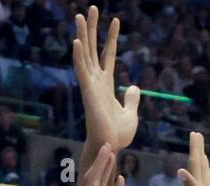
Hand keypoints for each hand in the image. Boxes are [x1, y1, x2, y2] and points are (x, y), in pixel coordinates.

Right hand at [73, 7, 138, 154]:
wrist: (110, 147)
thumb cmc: (117, 135)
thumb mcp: (131, 113)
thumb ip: (132, 98)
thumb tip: (134, 86)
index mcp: (106, 84)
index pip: (108, 55)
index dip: (111, 38)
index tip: (116, 20)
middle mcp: (95, 81)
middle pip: (92, 48)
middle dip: (91, 28)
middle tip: (91, 8)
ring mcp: (90, 85)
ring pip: (84, 54)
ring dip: (82, 35)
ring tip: (80, 15)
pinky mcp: (88, 93)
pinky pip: (81, 71)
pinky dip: (78, 56)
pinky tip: (76, 41)